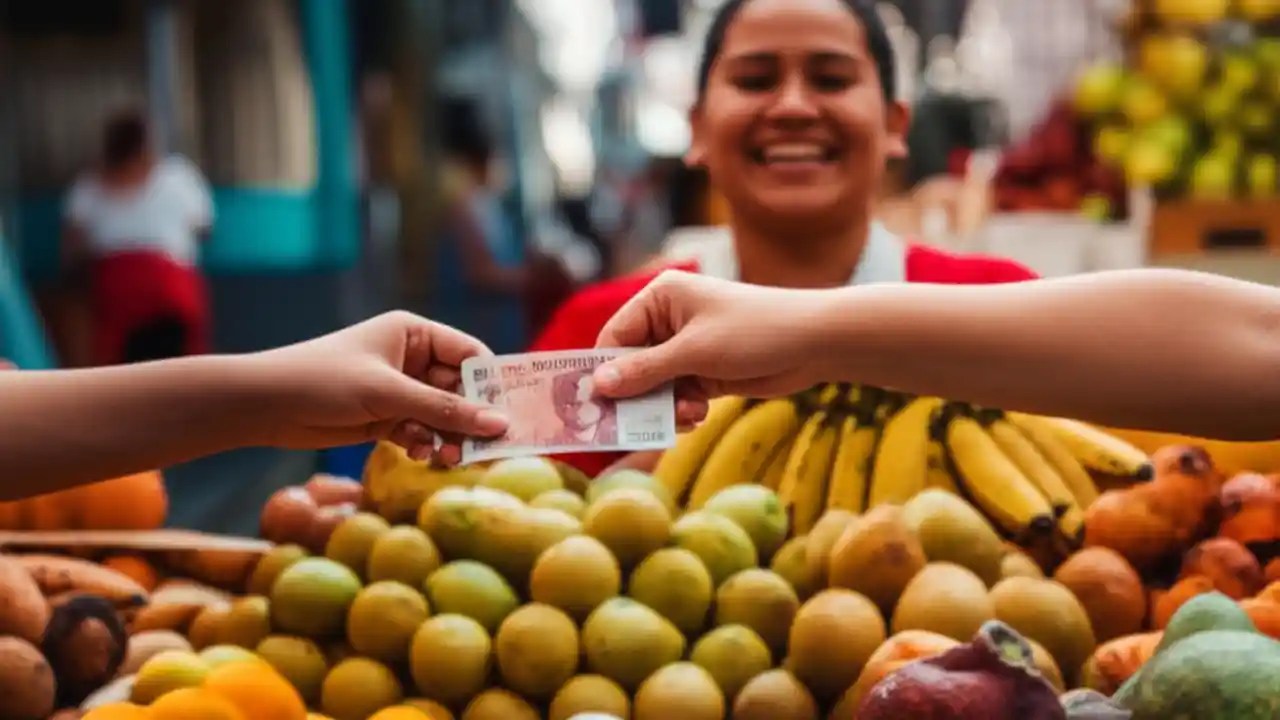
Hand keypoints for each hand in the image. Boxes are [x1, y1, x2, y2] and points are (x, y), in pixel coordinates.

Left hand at [252, 311, 507, 463]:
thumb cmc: (324, 381)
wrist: (266, 405)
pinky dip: (426, 443)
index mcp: (415, 334)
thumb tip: (500, 423)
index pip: (471, 356)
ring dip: (449, 437)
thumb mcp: (389, 393)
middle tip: (484, 448)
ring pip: (444, 415)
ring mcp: (400, 389)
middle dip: (471, 419)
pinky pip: (423, 430)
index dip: (492, 384)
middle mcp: (413, 358)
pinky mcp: (386, 417)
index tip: (512, 415)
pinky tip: (419, 454)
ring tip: (447, 458)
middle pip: (462, 390)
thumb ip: (445, 410)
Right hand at [591, 271, 821, 420]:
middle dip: (639, 395)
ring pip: (654, 387)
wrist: (815, 343)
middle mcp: (669, 320)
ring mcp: (687, 347)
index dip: (603, 371)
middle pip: (631, 366)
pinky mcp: (705, 371)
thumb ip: (644, 371)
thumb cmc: (754, 331)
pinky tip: (701, 414)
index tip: (593, 406)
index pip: (614, 337)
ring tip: (688, 414)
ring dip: (666, 406)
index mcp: (660, 298)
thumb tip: (598, 385)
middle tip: (634, 425)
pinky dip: (684, 409)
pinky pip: (677, 396)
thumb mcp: (694, 352)